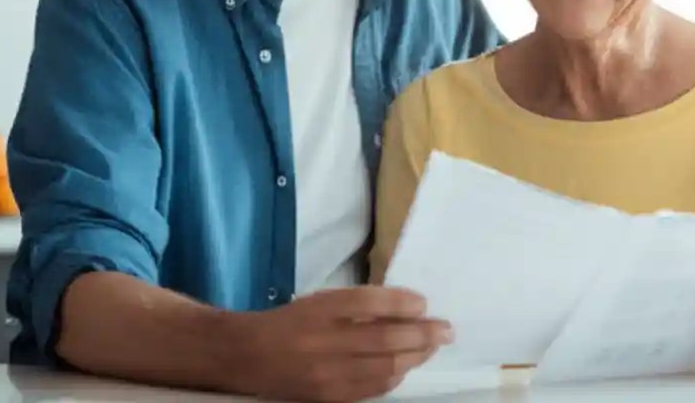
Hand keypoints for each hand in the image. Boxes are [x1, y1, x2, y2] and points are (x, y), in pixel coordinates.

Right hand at [239, 286, 453, 401]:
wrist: (248, 356)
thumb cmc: (290, 322)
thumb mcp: (319, 302)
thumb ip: (356, 304)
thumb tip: (405, 307)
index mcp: (320, 309)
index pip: (367, 302)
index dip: (400, 301)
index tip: (424, 302)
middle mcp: (324, 340)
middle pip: (384, 338)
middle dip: (422, 334)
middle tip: (446, 330)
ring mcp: (328, 373)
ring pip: (384, 366)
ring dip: (415, 357)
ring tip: (431, 347)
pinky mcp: (329, 397)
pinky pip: (372, 388)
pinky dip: (395, 376)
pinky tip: (405, 366)